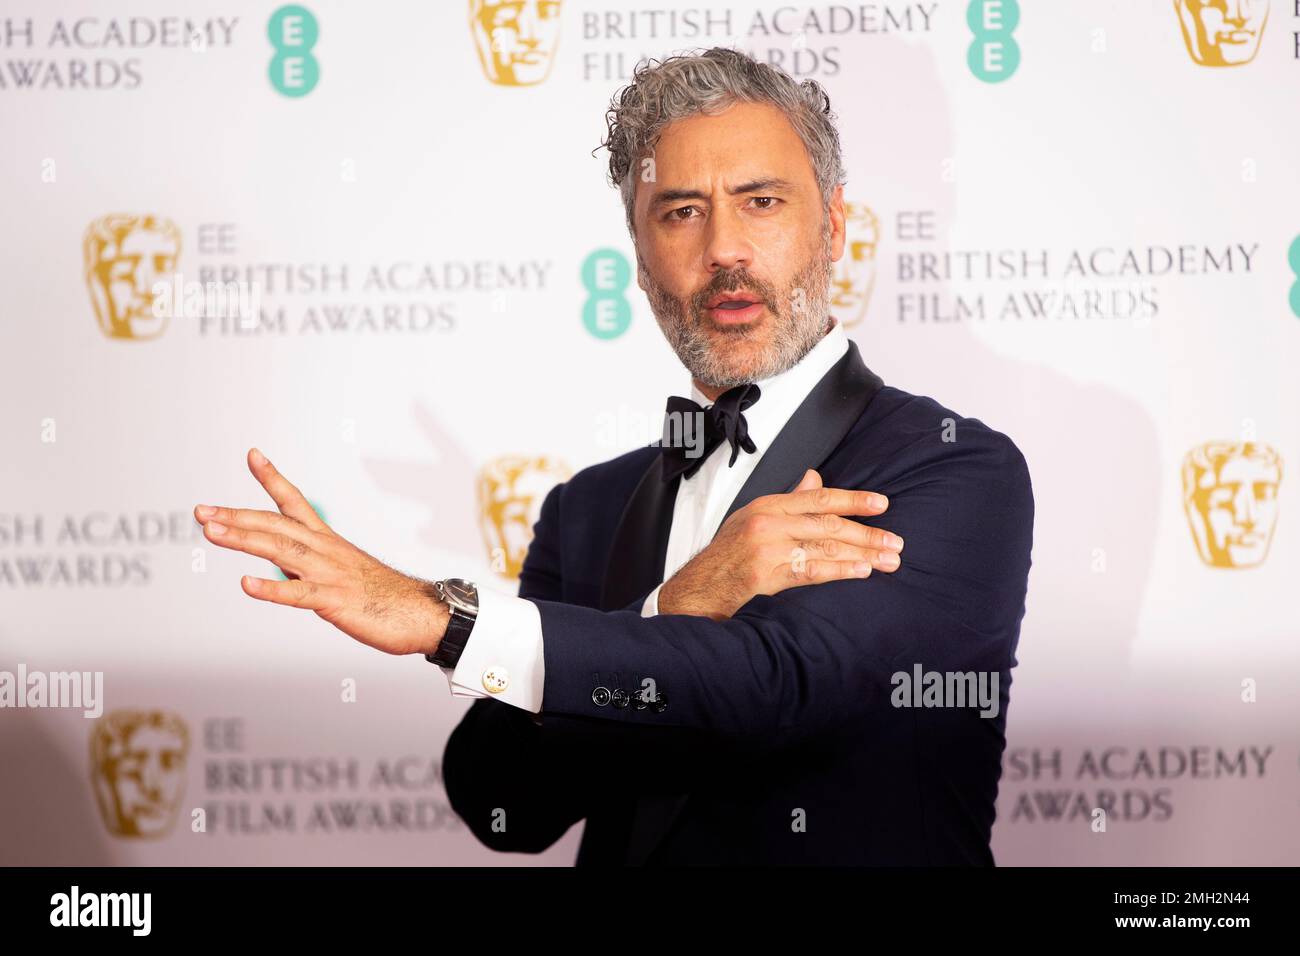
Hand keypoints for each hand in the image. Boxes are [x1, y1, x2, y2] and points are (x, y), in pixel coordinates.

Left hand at [193, 448, 448, 656]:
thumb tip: (280, 566)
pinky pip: (299, 594)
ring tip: (211, 532)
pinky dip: (272, 588)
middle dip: (236, 516)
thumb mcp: (342, 572)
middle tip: (201, 511)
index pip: (295, 502)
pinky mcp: (335, 601)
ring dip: (243, 539)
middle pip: (276, 525)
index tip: (253, 455)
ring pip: (281, 551)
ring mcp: (330, 574)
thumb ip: (309, 566)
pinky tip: (246, 585)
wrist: (421, 613)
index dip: (272, 478)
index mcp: (328, 541)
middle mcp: (326, 551)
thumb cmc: (384, 596)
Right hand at [657, 469, 901, 619]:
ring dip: (860, 554)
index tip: (882, 504)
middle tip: (895, 541)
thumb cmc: (728, 554)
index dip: (853, 500)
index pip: (818, 497)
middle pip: (827, 523)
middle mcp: (768, 522)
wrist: (699, 587)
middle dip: (866, 533)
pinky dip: (838, 570)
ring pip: (824, 546)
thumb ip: (789, 500)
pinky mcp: (765, 574)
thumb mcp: (754, 517)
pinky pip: (810, 570)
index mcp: (768, 505)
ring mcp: (766, 548)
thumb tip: (815, 478)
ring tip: (887, 560)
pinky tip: (861, 572)